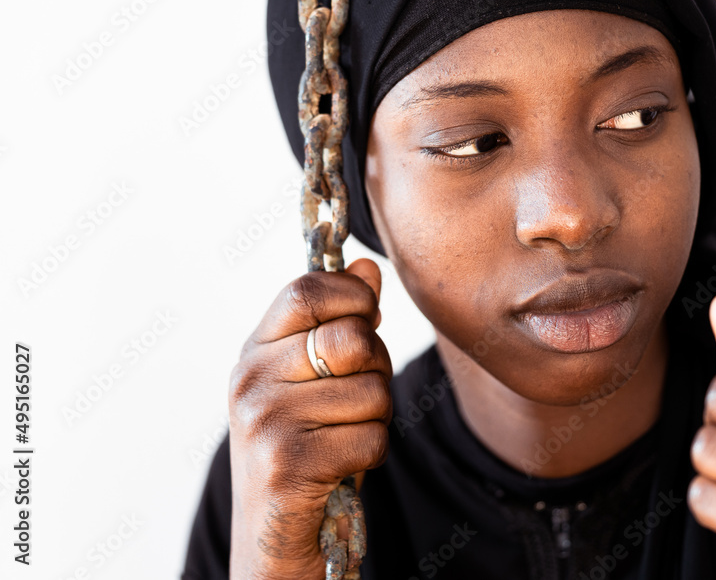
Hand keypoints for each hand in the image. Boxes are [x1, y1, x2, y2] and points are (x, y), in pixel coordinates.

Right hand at [228, 258, 390, 579]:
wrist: (274, 539)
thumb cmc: (304, 451)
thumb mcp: (316, 382)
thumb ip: (340, 322)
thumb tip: (367, 266)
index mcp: (255, 351)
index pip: (306, 290)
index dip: (352, 296)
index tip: (366, 317)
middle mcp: (250, 380)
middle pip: (351, 338)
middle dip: (376, 368)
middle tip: (358, 398)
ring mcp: (264, 421)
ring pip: (372, 391)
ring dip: (376, 419)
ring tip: (343, 437)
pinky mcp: (287, 464)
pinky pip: (372, 436)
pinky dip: (372, 455)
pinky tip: (342, 468)